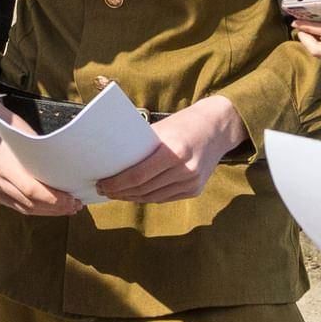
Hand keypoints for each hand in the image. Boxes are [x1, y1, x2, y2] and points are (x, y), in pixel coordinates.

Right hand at [0, 108, 82, 215]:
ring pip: (22, 207)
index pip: (31, 190)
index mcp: (1, 163)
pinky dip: (33, 207)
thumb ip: (41, 158)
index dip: (54, 199)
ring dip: (46, 211)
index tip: (73, 200)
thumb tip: (67, 176)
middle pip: (29, 202)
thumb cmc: (6, 127)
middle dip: (55, 208)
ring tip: (66, 209)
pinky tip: (48, 206)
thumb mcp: (26, 137)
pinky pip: (14, 205)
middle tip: (75, 206)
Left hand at [96, 95, 244, 203]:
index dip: (117, 183)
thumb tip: (113, 161)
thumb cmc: (184, 123)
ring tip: (116, 194)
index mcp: (174, 151)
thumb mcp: (162, 128)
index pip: (138, 175)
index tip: (101, 184)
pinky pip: (165, 198)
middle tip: (103, 190)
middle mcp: (185, 169)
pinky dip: (148, 197)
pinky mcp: (195, 190)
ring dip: (132, 197)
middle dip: (120, 192)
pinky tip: (135, 194)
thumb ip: (143, 146)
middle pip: (144, 189)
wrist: (218, 127)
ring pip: (153, 197)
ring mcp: (192, 182)